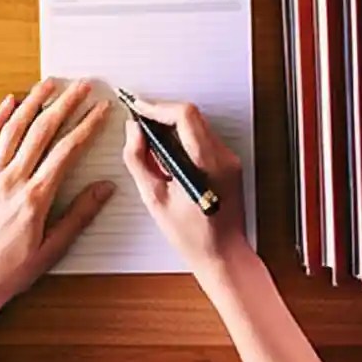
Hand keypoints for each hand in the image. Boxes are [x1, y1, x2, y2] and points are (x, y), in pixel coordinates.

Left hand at [0, 79, 113, 322]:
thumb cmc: (10, 271)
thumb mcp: (53, 248)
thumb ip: (79, 215)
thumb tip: (104, 189)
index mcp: (35, 198)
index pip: (68, 150)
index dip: (87, 125)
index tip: (100, 109)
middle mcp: (12, 181)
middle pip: (42, 131)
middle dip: (65, 104)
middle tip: (81, 86)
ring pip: (13, 130)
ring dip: (32, 102)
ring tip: (48, 84)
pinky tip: (8, 103)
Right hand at [121, 98, 248, 275]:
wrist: (223, 254)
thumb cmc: (193, 237)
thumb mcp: (155, 199)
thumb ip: (139, 160)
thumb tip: (133, 133)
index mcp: (206, 164)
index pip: (184, 115)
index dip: (156, 107)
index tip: (138, 108)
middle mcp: (222, 157)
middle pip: (191, 115)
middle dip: (161, 115)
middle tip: (139, 124)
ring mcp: (228, 159)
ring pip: (196, 125)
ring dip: (171, 127)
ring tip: (150, 145)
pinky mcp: (228, 163)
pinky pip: (202, 138)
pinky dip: (182, 139)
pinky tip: (167, 158)